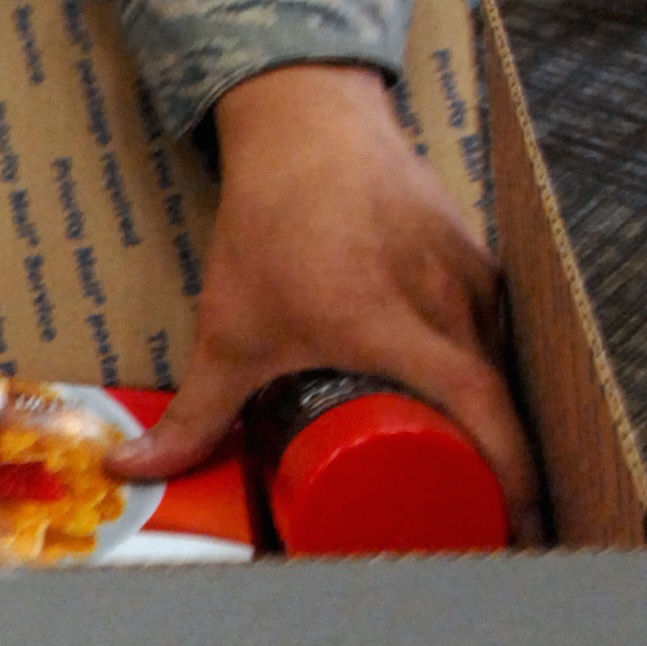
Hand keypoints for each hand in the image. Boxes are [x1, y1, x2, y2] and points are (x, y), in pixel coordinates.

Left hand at [135, 63, 542, 529]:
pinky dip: (478, 371)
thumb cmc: (271, 224)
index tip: (513, 526)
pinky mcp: (474, 254)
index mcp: (402, 329)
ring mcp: (470, 275)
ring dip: (487, 420)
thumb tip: (133, 473)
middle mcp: (451, 303)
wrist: (307, 119)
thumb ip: (191, 415)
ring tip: (462, 472)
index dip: (510, 478)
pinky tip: (457, 401)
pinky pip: (488, 328)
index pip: (486, 413)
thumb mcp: (228, 331)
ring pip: (495, 365)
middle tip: (476, 523)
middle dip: (499, 471)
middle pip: (499, 404)